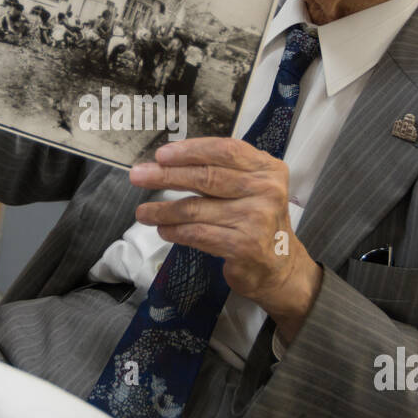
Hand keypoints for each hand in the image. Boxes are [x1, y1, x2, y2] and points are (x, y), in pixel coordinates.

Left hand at [130, 137, 322, 342]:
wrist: (279, 266)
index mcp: (267, 169)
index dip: (191, 150)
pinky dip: (176, 231)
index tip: (162, 154)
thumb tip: (166, 162)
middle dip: (167, 175)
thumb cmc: (256, 220)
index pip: (225, 150)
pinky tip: (163, 230)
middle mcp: (266, 190)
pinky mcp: (244, 246)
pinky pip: (199, 234)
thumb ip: (221, 171)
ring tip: (142, 212)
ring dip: (163, 210)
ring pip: (197, 209)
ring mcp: (257, 219)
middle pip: (207, 177)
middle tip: (138, 176)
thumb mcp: (250, 188)